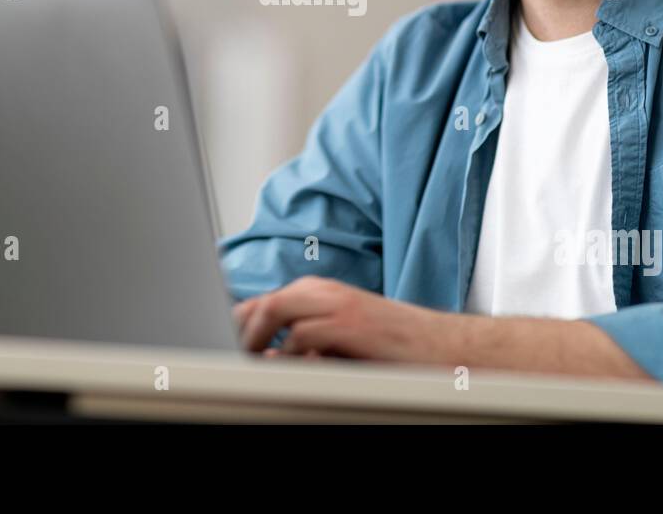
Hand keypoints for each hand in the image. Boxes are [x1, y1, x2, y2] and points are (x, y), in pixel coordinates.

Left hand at [231, 275, 458, 363]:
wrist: (440, 346)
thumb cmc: (391, 347)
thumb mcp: (339, 341)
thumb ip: (304, 341)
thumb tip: (266, 358)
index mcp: (317, 293)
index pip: (261, 303)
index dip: (237, 326)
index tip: (221, 347)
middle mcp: (322, 291)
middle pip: (260, 303)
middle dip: (238, 331)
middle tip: (226, 356)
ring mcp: (335, 303)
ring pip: (273, 310)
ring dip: (255, 340)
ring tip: (246, 363)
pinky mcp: (349, 322)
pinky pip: (301, 336)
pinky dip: (287, 356)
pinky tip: (285, 371)